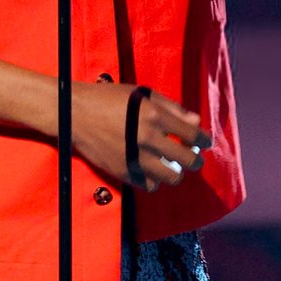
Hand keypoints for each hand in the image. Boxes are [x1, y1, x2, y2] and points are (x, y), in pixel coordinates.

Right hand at [70, 82, 210, 191]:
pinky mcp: (122, 171)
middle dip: (195, 161)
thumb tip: (195, 122)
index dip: (204, 140)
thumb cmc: (109, 99)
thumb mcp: (141, 94)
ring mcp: (134, 157)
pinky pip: (149, 185)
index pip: (192, 134)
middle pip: (187, 160)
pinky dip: (154, 181)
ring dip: (176, 173)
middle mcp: (147, 137)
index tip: (205, 143)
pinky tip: (151, 172)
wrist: (75, 113)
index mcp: (154, 114)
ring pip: (171, 177)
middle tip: (193, 159)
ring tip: (173, 167)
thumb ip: (171, 107)